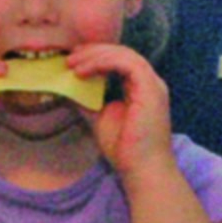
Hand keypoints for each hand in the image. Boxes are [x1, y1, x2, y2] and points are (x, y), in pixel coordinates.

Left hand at [76, 44, 174, 180]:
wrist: (141, 170)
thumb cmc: (125, 151)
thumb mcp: (99, 119)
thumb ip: (88, 101)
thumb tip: (68, 86)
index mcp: (141, 89)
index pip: (120, 61)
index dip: (97, 56)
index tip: (74, 61)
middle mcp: (150, 83)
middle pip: (122, 53)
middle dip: (94, 52)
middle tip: (70, 58)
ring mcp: (153, 85)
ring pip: (124, 54)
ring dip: (95, 56)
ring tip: (73, 64)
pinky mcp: (151, 88)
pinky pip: (126, 63)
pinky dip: (103, 63)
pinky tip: (83, 72)